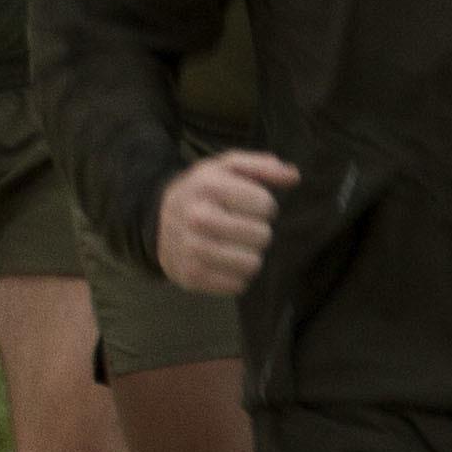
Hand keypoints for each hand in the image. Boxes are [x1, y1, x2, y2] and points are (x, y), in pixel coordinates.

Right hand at [154, 148, 298, 294]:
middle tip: (242, 227)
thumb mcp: (226, 167)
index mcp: (209, 186)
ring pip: (252, 264)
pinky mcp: (192, 276)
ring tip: (236, 245)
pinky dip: (236, 276)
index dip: (264, 205)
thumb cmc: (202, 192)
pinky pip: (238, 285)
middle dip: (258, 231)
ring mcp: (193, 250)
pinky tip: (225, 262)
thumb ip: (263, 166)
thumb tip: (294, 176)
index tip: (249, 205)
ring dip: (250, 255)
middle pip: (262, 236)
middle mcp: (198, 218)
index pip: (265, 205)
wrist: (157, 222)